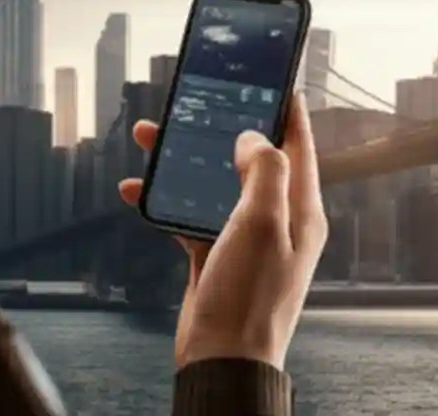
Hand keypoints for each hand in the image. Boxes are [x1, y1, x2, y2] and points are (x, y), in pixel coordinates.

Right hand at [118, 92, 327, 369]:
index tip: (276, 77)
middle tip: (195, 101)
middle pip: (248, 158)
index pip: (299, 145)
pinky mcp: (215, 254)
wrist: (221, 360)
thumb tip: (254, 137)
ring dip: (183, 160)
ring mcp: (245, 238)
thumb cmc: (249, 297)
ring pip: (213, 182)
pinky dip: (164, 201)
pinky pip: (188, 215)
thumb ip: (264, 171)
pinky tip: (137, 190)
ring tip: (151, 136)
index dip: (287, 109)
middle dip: (219, 127)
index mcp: (300, 209)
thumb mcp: (263, 223)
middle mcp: (277, 219)